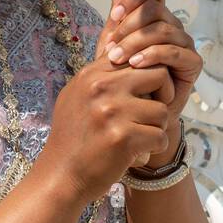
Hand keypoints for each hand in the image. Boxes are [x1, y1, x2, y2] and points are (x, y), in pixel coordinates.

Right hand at [40, 33, 172, 205]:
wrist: (60, 176)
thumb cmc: (73, 137)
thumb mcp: (78, 95)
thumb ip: (100, 74)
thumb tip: (118, 46)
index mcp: (92, 74)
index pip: (138, 56)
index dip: (150, 75)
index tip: (146, 93)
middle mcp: (101, 88)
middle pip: (158, 74)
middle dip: (163, 95)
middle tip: (152, 115)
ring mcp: (112, 111)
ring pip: (162, 110)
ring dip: (157, 127)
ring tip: (140, 138)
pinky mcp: (123, 137)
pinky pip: (160, 135)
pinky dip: (154, 148)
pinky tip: (138, 153)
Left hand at [97, 0, 202, 129]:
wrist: (134, 112)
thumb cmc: (123, 77)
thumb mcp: (114, 42)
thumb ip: (119, 12)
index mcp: (156, 17)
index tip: (115, 14)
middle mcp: (172, 26)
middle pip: (156, 9)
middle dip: (130, 26)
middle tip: (110, 46)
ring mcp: (185, 44)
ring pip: (163, 30)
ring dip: (136, 43)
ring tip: (117, 59)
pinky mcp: (192, 63)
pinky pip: (174, 51)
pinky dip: (152, 55)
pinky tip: (135, 65)